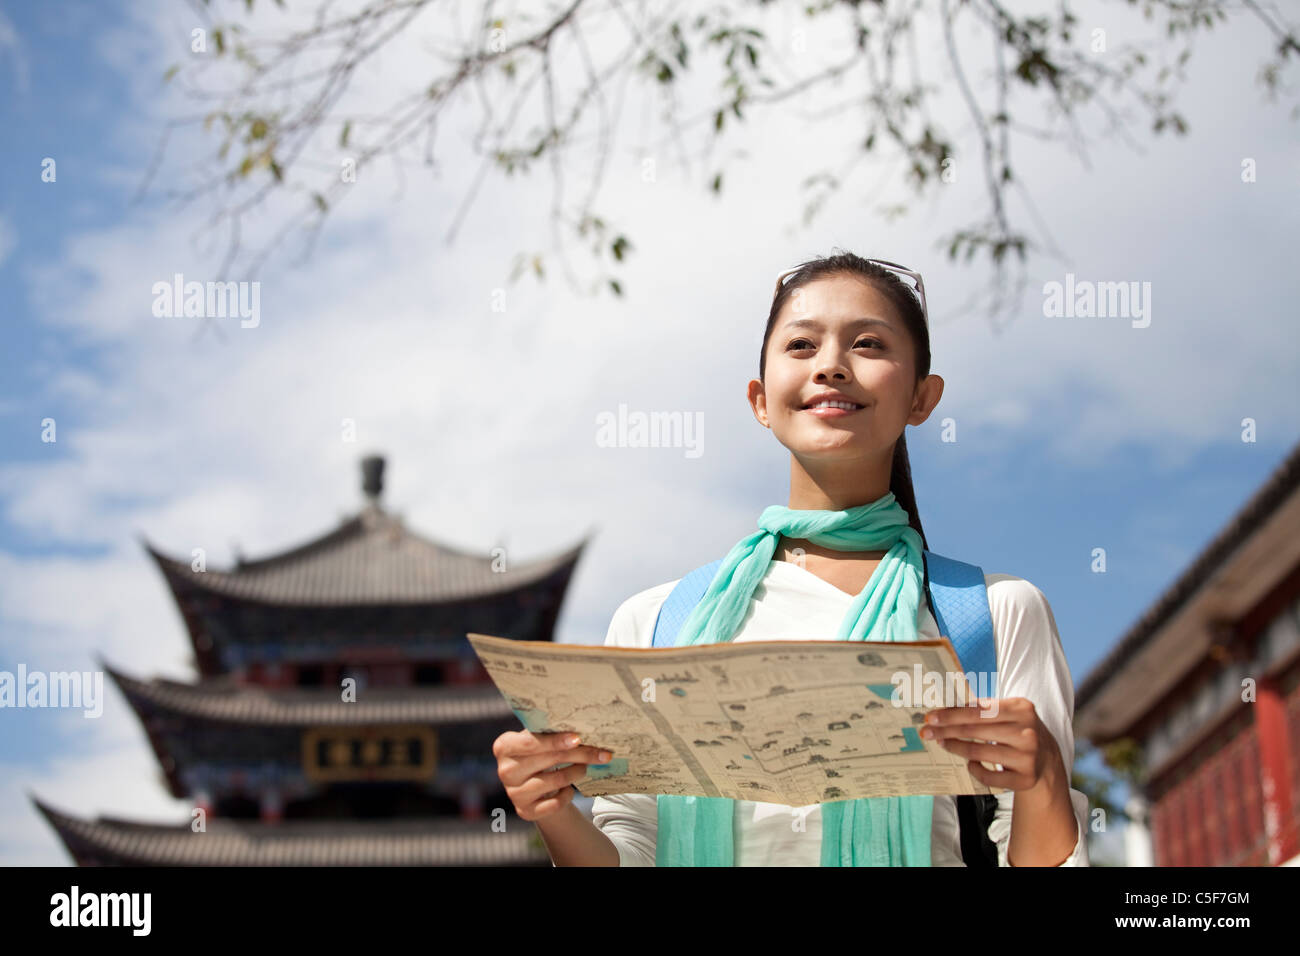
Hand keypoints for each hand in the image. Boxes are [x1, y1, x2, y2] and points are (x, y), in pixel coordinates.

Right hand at [493, 730, 613, 820]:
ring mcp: (514, 793)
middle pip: (550, 759)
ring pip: (556, 781)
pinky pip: (556, 803)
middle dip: (580, 754)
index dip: (556, 740)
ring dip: (577, 772)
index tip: (579, 738)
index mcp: (505, 746)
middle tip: (602, 754)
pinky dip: (568, 794)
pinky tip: (569, 788)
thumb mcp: (538, 741)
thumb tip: (583, 729)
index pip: (531, 742)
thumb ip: (551, 733)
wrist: (534, 786)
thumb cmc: (539, 756)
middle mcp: (505, 770)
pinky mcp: (525, 811)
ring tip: (584, 767)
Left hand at [920, 697, 1064, 793]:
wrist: (1046, 759)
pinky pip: (989, 776)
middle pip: (976, 730)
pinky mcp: (1025, 778)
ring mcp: (1028, 757)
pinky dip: (975, 769)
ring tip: (942, 743)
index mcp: (1021, 708)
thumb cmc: (1017, 730)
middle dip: (947, 730)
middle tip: (927, 732)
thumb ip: (982, 709)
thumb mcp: (1007, 713)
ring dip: (955, 747)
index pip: (979, 710)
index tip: (931, 717)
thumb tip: (944, 710)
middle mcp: (1027, 732)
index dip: (952, 714)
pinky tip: (969, 763)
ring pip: (979, 752)